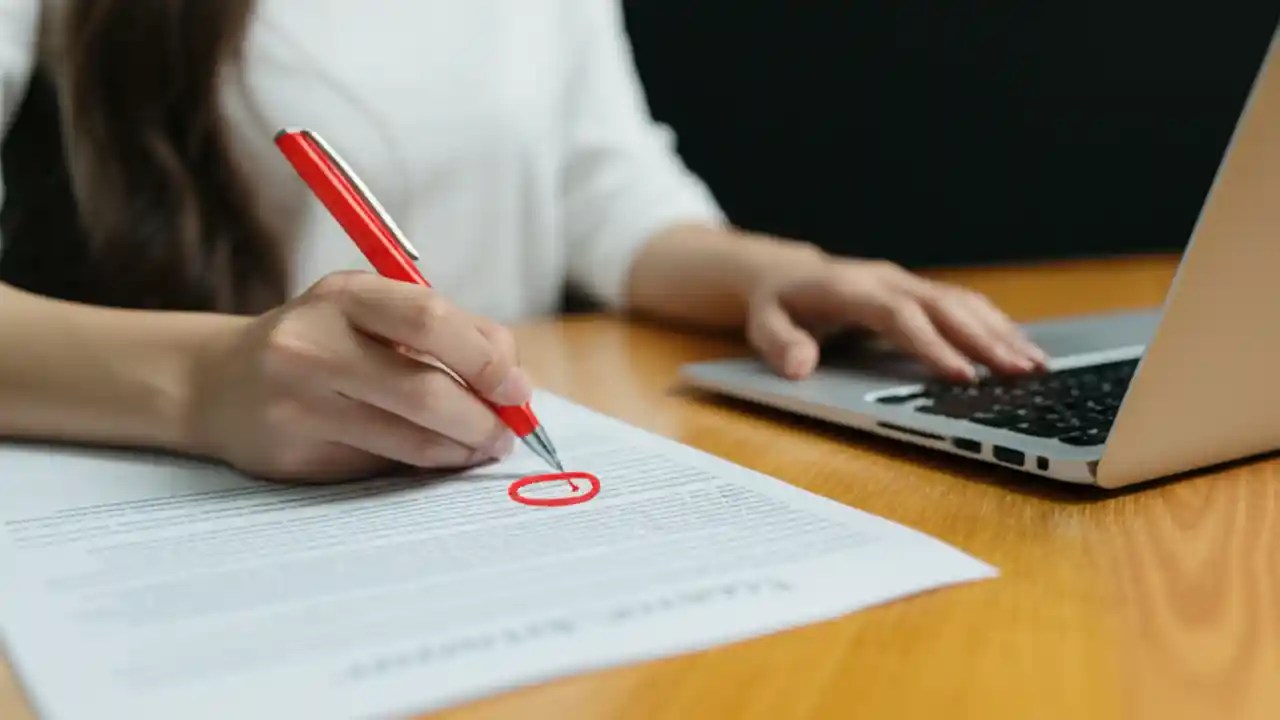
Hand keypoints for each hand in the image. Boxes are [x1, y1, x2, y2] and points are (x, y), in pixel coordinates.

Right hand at [188, 272, 530, 480]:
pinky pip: (382, 466)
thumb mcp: (372, 313)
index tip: (516, 387)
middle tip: (506, 431)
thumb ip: (449, 332)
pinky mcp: (294, 454)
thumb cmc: (322, 343)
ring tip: (481, 446)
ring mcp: (298, 403)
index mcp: (343, 296)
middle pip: (424, 389)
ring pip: (409, 439)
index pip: (429, 320)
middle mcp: (313, 345)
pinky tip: (438, 456)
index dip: (485, 358)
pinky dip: (425, 465)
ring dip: (461, 449)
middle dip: (481, 417)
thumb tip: (515, 380)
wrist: (217, 382)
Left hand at [746, 258, 1047, 381]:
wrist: (787, 273)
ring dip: (1001, 332)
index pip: (900, 316)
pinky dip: (996, 326)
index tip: (963, 376)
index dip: (932, 345)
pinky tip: (1022, 350)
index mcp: (854, 289)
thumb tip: (800, 367)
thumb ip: (780, 344)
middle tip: (1022, 373)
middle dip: (985, 340)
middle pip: (945, 307)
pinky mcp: (920, 293)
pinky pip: (965, 305)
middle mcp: (889, 282)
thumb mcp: (763, 322)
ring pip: (963, 303)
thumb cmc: (778, 304)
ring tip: (1037, 366)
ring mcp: (909, 284)